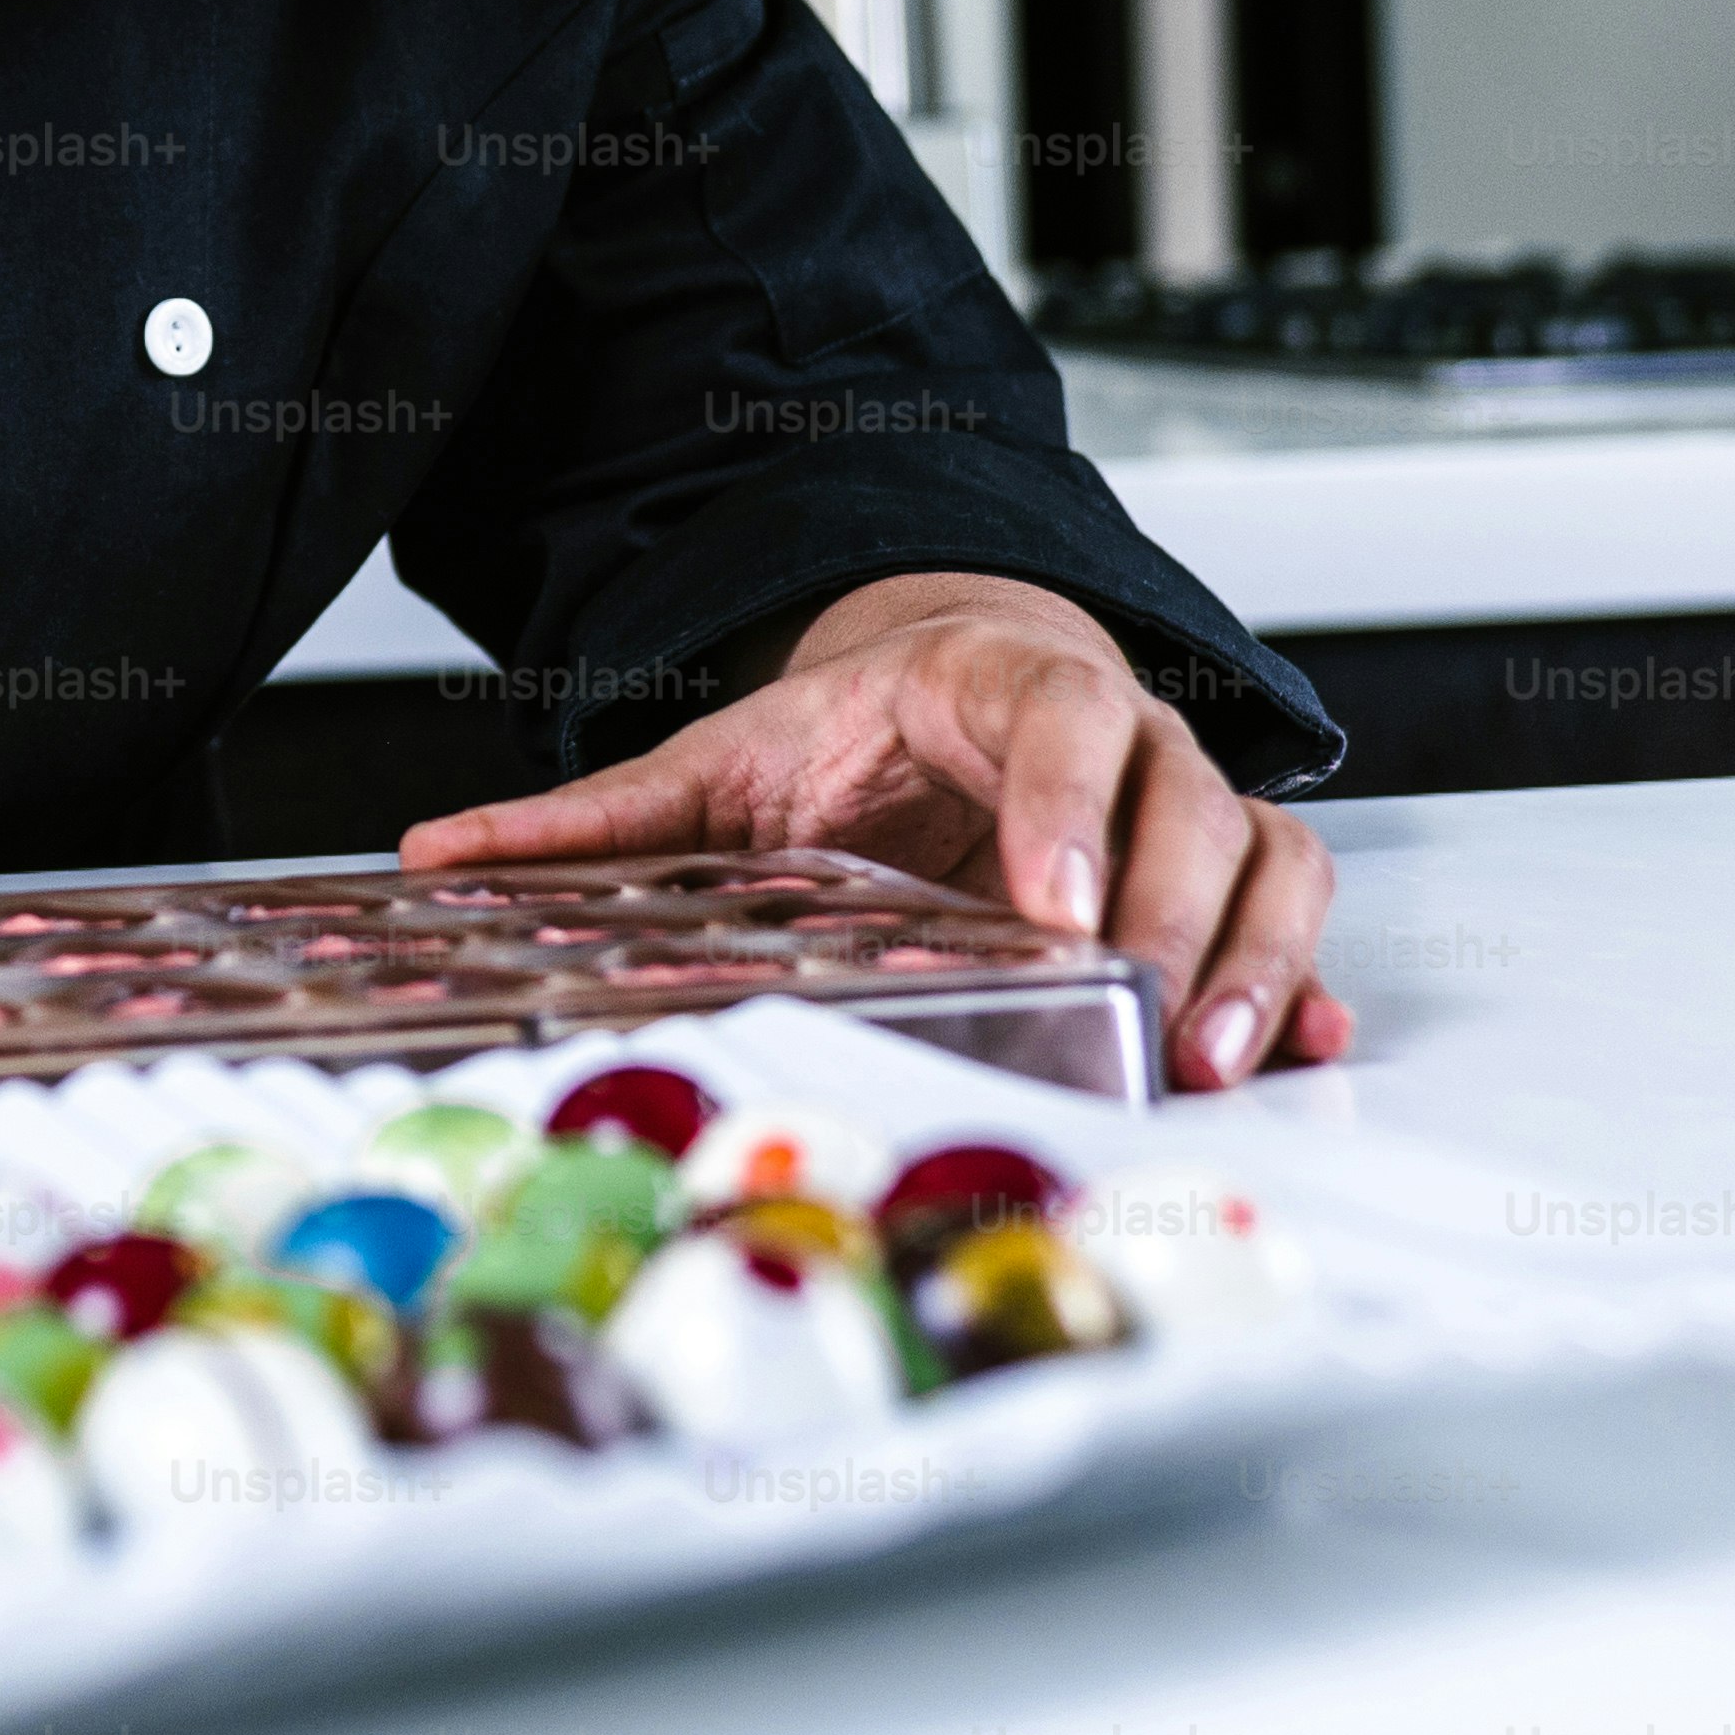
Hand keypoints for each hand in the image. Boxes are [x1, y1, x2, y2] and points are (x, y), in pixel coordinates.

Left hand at [397, 572, 1350, 1090]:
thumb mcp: (721, 760)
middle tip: (1135, 1005)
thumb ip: (596, 817)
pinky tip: (1292, 1042)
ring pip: (1260, 853)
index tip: (1047, 899)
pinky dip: (1295, 977)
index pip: (1060, 719)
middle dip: (1169, 911)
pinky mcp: (1217, 867)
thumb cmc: (851, 732)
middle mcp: (1117, 729)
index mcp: (1000, 682)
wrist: (953, 679)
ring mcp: (1180, 796)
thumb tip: (440, 847)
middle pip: (1185, 799)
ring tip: (1212, 1054)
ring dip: (1248, 955)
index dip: (1066, 806)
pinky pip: (1288, 907)